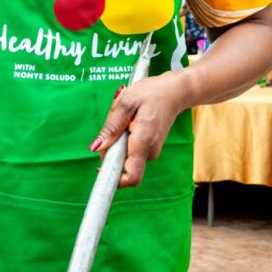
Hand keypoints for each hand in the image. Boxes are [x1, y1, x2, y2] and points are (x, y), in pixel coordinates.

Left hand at [89, 73, 188, 187]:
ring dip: (117, 141)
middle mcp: (149, 152)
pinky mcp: (149, 147)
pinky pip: (130, 150)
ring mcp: (151, 151)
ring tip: (126, 117)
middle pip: (122, 165)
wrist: (175, 91)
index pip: (131, 177)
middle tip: (115, 123)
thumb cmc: (152, 93)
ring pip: (124, 156)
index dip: (114, 180)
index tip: (100, 169)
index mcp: (143, 143)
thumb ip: (111, 127)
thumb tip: (96, 147)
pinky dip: (124, 138)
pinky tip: (131, 120)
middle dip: (110, 149)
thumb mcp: (127, 102)